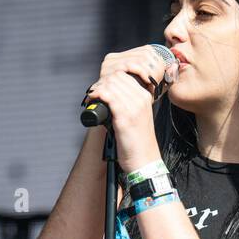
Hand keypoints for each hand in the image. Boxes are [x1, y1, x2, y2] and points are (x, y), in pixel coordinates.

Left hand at [84, 46, 167, 172]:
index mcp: (145, 97)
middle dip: (102, 83)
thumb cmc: (138, 143)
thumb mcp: (137, 118)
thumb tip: (108, 96)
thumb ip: (127, 104)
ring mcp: (134, 107)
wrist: (145, 162)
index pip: (124, 76)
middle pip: (116, 77)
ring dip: (98, 89)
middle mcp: (141, 99)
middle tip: (94, 93)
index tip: (100, 89)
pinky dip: (98, 96)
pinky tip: (93, 100)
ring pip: (111, 84)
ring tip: (92, 97)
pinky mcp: (125, 117)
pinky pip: (108, 96)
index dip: (108, 80)